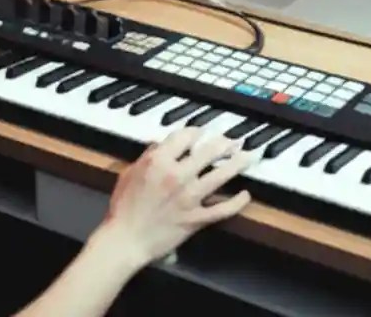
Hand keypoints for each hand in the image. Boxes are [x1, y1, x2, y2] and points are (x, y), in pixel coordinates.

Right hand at [92, 127, 253, 269]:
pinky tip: (245, 195)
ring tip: (248, 157)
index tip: (202, 132)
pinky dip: (237, 202)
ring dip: (238, 164)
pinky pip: (223, 209)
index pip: (185, 136)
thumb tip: (162, 144)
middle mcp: (177, 175)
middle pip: (209, 151)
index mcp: (158, 161)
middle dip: (225, 143)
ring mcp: (189, 197)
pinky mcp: (196, 219)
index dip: (196, 131)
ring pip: (221, 175)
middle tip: (233, 141)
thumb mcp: (129, 173)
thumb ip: (148, 156)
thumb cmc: (123, 209)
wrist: (125, 240)